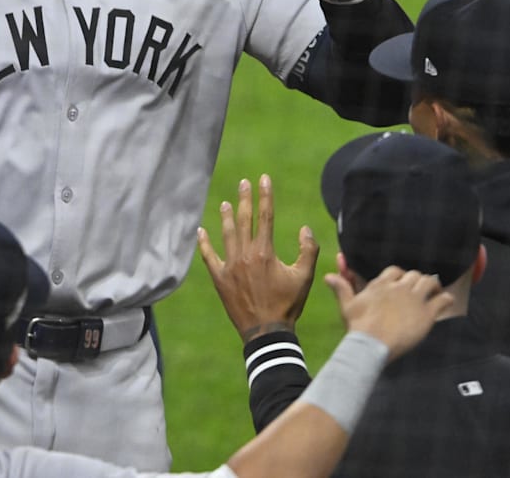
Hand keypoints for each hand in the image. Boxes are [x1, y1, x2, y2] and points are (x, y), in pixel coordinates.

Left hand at [198, 174, 319, 342]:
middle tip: (243, 183)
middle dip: (245, 199)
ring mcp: (229, 266)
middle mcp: (245, 254)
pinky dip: (204, 243)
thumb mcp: (304, 277)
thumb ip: (308, 251)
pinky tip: (201, 230)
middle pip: (244, 220)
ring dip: (227, 217)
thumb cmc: (287, 304)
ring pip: (227, 235)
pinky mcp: (219, 278)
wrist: (266, 331)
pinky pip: (208, 256)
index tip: (263, 179)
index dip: (265, 195)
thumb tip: (305, 229)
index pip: (265, 216)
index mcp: (265, 252)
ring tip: (225, 203)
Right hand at [325, 266, 452, 360]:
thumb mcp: (347, 305)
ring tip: (434, 292)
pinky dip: (446, 299)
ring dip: (433, 286)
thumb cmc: (358, 326)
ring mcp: (415, 299)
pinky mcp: (427, 313)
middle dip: (418, 280)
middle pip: (414, 275)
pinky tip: (446, 302)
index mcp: (381, 284)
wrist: (372, 344)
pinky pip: (443, 299)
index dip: (400, 276)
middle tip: (419, 289)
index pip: (395, 271)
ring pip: (430, 282)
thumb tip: (328, 276)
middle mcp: (400, 287)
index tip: (402, 283)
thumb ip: (341, 288)